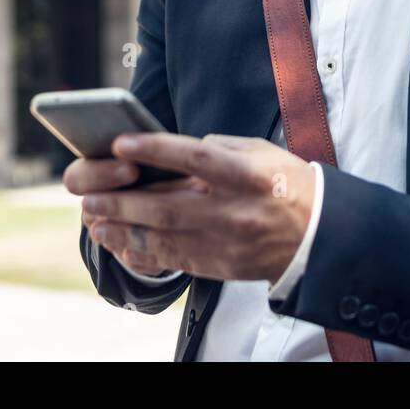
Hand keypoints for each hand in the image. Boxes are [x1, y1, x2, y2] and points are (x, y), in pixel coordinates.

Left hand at [78, 133, 316, 284]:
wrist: (318, 236)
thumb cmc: (286, 185)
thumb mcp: (260, 152)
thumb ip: (219, 148)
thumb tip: (176, 150)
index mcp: (248, 175)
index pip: (195, 158)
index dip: (156, 150)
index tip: (120, 142)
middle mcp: (235, 211)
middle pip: (169, 206)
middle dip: (123, 203)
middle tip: (90, 197)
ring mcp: (228, 243)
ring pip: (165, 239)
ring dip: (124, 231)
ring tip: (96, 223)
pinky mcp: (222, 266)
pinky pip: (175, 261)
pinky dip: (144, 253)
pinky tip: (121, 245)